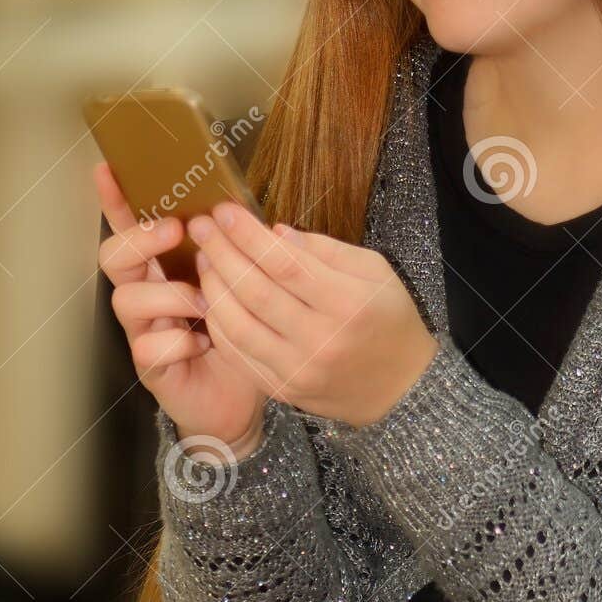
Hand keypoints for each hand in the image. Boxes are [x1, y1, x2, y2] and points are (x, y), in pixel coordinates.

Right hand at [93, 163, 266, 456]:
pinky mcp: (151, 366)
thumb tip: (234, 211)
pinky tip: (200, 346)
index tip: (108, 168)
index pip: (133, 227)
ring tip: (204, 306)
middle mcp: (146, 295)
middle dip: (139, 240)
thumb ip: (230, 252)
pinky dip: (177, 343)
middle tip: (174, 231)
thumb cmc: (240, 336)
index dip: (117, 200)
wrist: (243, 399)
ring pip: (127, 299)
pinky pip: (149, 347)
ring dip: (169, 296)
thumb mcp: (240, 285)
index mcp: (164, 268)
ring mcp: (143, 331)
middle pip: (113, 256)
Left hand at [186, 201, 439, 427]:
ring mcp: (298, 370)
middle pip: (255, 292)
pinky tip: (213, 298)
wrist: (400, 387)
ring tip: (205, 259)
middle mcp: (321, 339)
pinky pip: (238, 354)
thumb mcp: (373, 271)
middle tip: (201, 228)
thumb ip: (323, 249)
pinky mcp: (283, 390)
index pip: (285, 263)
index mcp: (348, 303)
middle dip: (221, 254)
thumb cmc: (389, 318)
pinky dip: (219, 323)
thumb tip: (271, 231)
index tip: (223, 212)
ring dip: (213, 288)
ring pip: (238, 325)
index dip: (247, 236)